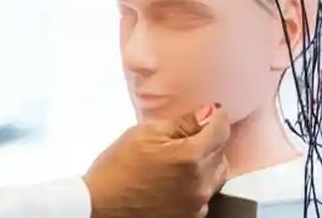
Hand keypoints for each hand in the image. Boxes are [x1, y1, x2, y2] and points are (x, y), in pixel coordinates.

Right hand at [83, 104, 230, 217]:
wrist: (99, 206)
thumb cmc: (117, 169)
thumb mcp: (145, 134)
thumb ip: (182, 123)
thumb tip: (206, 113)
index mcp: (190, 156)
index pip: (222, 130)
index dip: (217, 117)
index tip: (211, 114)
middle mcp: (200, 183)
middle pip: (222, 153)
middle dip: (211, 140)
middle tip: (189, 136)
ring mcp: (196, 204)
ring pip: (216, 176)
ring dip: (207, 163)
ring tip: (182, 160)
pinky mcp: (189, 217)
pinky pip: (205, 195)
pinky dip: (198, 185)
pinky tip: (177, 180)